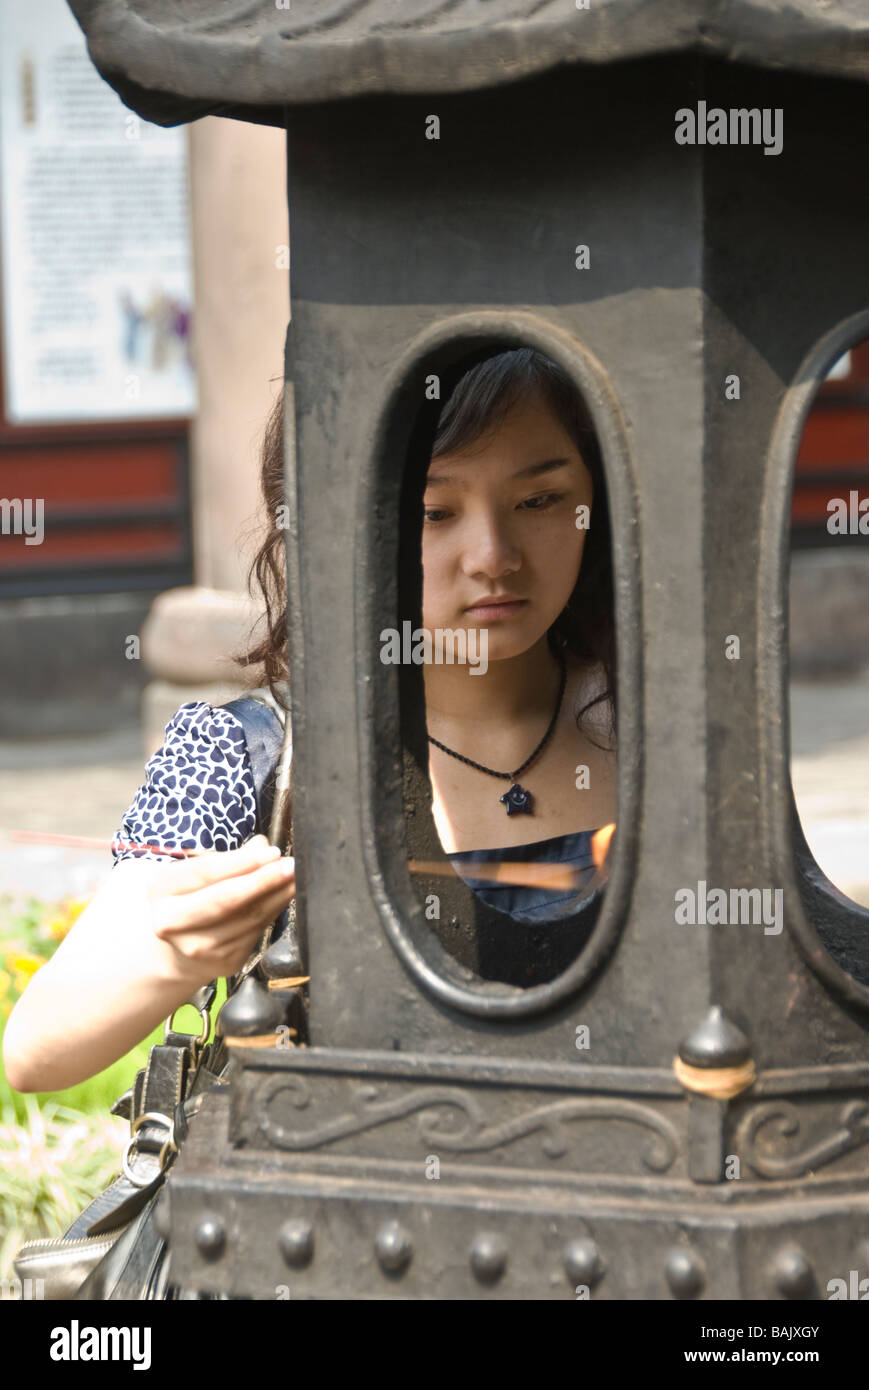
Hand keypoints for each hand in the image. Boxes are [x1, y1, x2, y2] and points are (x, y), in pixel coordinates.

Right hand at [141, 834, 295, 983]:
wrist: (178, 948)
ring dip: (277, 895)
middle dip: (263, 880)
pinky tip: (286, 895)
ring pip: (248, 917)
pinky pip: (257, 931)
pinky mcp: (224, 962)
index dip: (242, 862)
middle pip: (225, 900)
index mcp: (161, 890)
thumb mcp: (196, 872)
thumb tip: (262, 846)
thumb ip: (228, 858)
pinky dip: (275, 911)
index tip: (271, 851)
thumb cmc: (191, 897)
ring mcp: (198, 947)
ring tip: (295, 877)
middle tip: (291, 865)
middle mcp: (172, 922)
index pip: (206, 872)